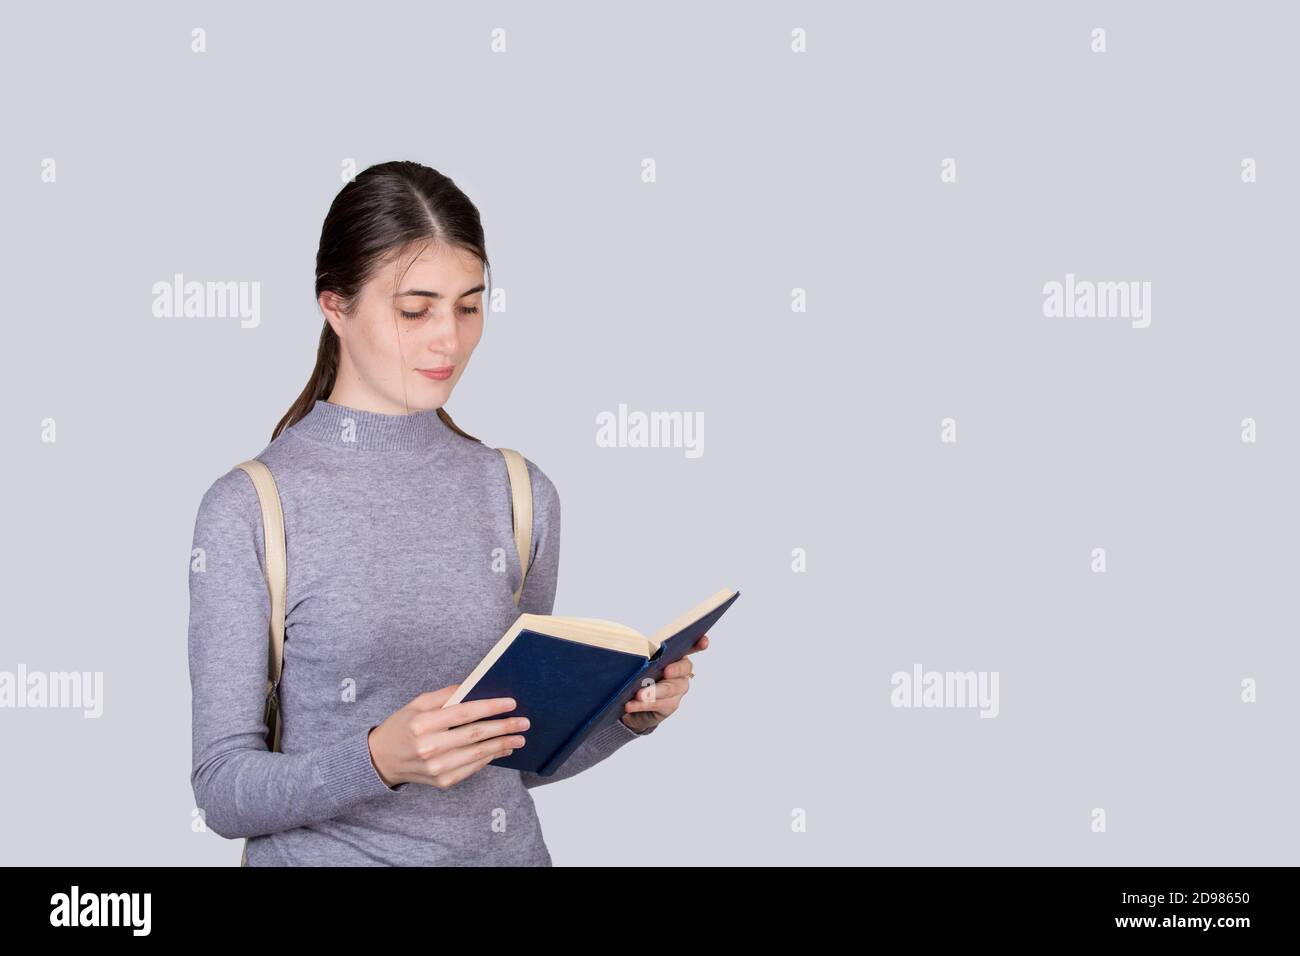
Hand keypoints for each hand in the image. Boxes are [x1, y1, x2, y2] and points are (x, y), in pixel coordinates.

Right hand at [367, 684, 528, 789]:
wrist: (381, 759)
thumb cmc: (402, 726)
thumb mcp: (417, 703)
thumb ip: (445, 694)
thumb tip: (474, 685)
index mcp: (422, 723)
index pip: (464, 713)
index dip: (489, 707)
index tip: (510, 703)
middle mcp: (429, 747)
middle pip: (475, 735)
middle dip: (503, 727)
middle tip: (524, 723)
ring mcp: (436, 767)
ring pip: (478, 754)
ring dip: (502, 745)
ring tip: (519, 738)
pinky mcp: (442, 782)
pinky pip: (472, 768)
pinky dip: (489, 758)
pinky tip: (501, 750)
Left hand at [620, 633, 708, 733]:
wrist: (634, 703)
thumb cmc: (639, 675)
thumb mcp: (639, 663)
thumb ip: (641, 657)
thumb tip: (633, 652)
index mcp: (675, 655)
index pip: (691, 647)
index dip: (698, 644)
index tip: (704, 641)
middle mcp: (681, 672)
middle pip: (683, 669)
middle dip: (675, 669)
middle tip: (666, 671)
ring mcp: (678, 689)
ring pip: (669, 689)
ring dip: (653, 691)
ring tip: (639, 695)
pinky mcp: (670, 705)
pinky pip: (658, 704)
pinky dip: (642, 704)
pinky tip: (630, 705)